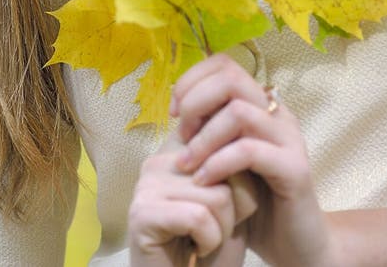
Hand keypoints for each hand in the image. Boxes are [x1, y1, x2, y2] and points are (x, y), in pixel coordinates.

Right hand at [129, 133, 253, 266]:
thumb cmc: (212, 245)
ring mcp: (147, 185)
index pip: (223, 138)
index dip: (241, 178)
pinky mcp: (143, 213)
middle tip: (215, 228)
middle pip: (225, 168)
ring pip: (217, 194)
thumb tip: (243, 136)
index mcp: (178, 149)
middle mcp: (159, 160)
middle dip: (235, 208)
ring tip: (205, 240)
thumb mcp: (233, 199)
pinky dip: (209, 240)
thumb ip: (234, 165)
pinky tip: (196, 248)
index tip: (229, 205)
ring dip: (223, 228)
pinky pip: (198, 217)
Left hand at [171, 54, 335, 266]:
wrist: (294, 245)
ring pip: (239, 112)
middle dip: (196, 101)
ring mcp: (289, 138)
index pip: (225, 64)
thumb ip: (208, 128)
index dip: (193, 79)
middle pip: (232, 78)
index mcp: (260, 105)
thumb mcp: (223, 157)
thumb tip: (177, 105)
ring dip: (204, 137)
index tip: (174, 111)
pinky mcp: (295, 168)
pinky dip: (218, 163)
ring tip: (187, 163)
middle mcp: (277, 113)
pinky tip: (203, 180)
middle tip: (181, 134)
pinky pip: (249, 150)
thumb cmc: (253, 200)